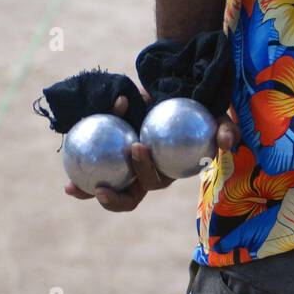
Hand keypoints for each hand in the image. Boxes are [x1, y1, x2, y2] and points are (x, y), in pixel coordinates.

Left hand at [63, 91, 240, 211]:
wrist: (168, 96)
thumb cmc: (192, 109)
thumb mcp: (214, 117)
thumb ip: (225, 130)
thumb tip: (228, 143)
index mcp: (164, 171)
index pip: (153, 182)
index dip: (144, 174)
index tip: (136, 148)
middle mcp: (143, 176)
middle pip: (129, 196)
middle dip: (116, 197)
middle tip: (102, 184)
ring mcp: (125, 171)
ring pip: (107, 188)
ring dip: (89, 193)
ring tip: (73, 189)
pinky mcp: (109, 160)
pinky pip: (93, 167)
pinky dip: (79, 172)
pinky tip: (65, 172)